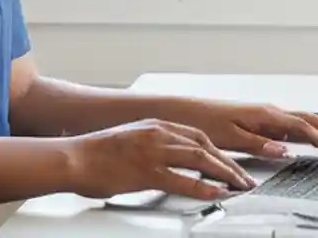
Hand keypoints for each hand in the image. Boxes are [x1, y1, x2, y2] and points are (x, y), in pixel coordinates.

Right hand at [64, 118, 256, 200]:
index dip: (219, 150)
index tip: (231, 162)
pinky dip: (204, 187)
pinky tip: (216, 193)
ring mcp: (153, 151)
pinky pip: (183, 179)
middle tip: (244, 177)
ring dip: (225, 173)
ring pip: (201, 158)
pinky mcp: (147, 170)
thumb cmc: (95, 154)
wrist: (73, 157)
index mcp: (154, 124)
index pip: (197, 134)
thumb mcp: (130, 140)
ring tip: (239, 186)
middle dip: (229, 162)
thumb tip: (166, 162)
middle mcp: (158, 133)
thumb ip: (151, 147)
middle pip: (205, 144)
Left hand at [168, 100, 317, 160]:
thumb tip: (286, 151)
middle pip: (312, 122)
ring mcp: (268, 116)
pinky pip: (296, 127)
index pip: (303, 127)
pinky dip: (313, 134)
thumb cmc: (203, 121)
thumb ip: (259, 144)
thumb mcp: (230, 137)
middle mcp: (269, 112)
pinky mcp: (263, 121)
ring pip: (306, 123)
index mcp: (265, 114)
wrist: (184, 111)